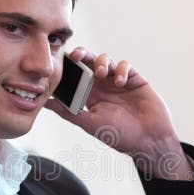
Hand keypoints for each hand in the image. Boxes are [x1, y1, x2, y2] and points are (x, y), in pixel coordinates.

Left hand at [45, 47, 193, 179]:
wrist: (148, 140)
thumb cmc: (119, 135)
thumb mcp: (89, 123)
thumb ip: (68, 112)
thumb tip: (45, 104)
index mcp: (90, 95)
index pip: (76, 74)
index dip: (68, 67)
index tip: (60, 63)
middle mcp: (102, 85)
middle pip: (89, 61)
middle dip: (81, 54)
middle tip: (75, 56)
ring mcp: (118, 81)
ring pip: (106, 59)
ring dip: (102, 62)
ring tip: (102, 74)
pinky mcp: (134, 79)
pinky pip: (125, 65)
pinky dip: (121, 69)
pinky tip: (120, 82)